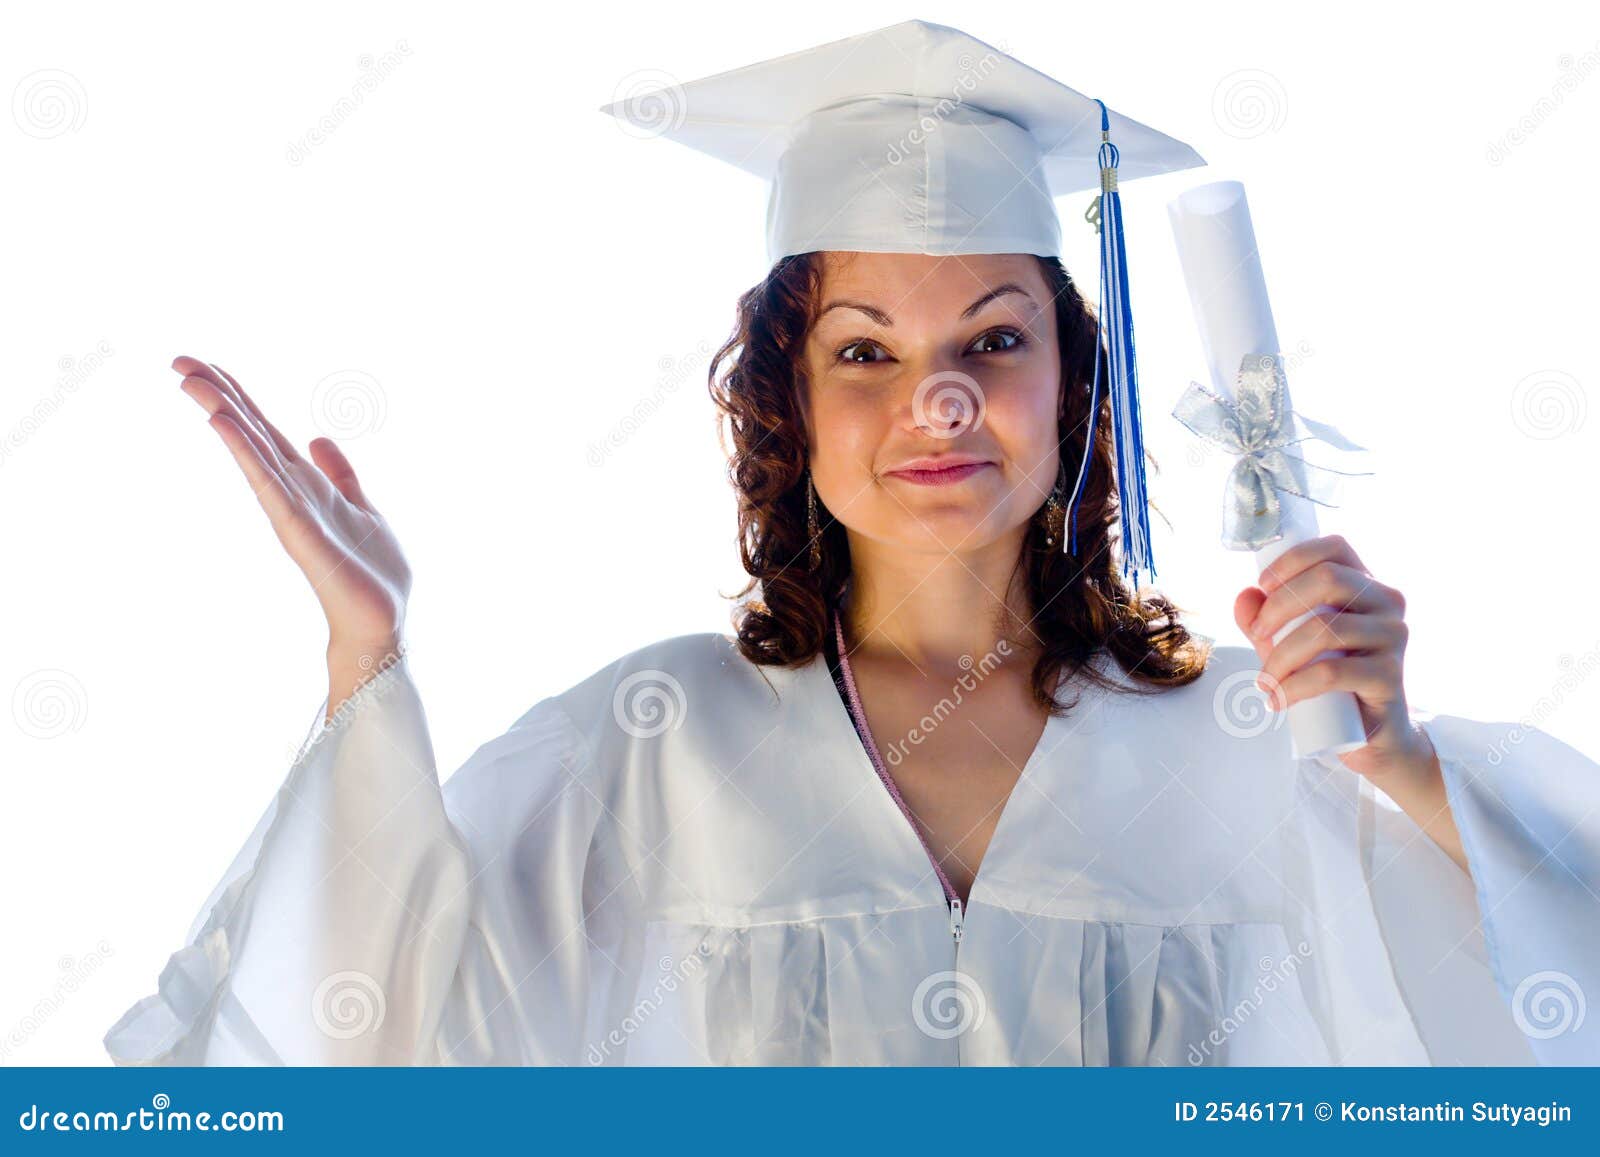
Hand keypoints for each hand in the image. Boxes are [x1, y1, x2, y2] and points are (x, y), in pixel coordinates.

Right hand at [173, 355, 410, 657]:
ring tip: (192, 382)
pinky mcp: (299, 530)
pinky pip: (268, 484)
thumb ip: (340, 474)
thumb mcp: (362, 508)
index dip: (239, 398)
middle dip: (219, 396)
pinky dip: (246, 453)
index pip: (266, 431)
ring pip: (253, 452)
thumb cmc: (372, 572)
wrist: (382, 620)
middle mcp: (292, 491)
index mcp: (307, 483)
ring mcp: (292, 510)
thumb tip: (317, 437)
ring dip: (225, 415)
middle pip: (251, 434)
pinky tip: (225, 426)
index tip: (206, 366)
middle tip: (179, 360)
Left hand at [1232, 533, 1435, 783]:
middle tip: (1257, 636)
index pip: (1335, 547)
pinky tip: (1278, 700)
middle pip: (1328, 580)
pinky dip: (1295, 686)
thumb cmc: (1330, 681)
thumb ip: (1265, 620)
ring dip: (1281, 656)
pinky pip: (1333, 672)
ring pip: (1326, 629)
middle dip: (1279, 606)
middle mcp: (1387, 603)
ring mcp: (1393, 637)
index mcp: (1366, 584)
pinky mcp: (1390, 675)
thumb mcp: (1289, 645)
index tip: (1262, 585)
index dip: (1293, 559)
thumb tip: (1245, 596)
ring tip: (1264, 681)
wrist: (1372, 735)